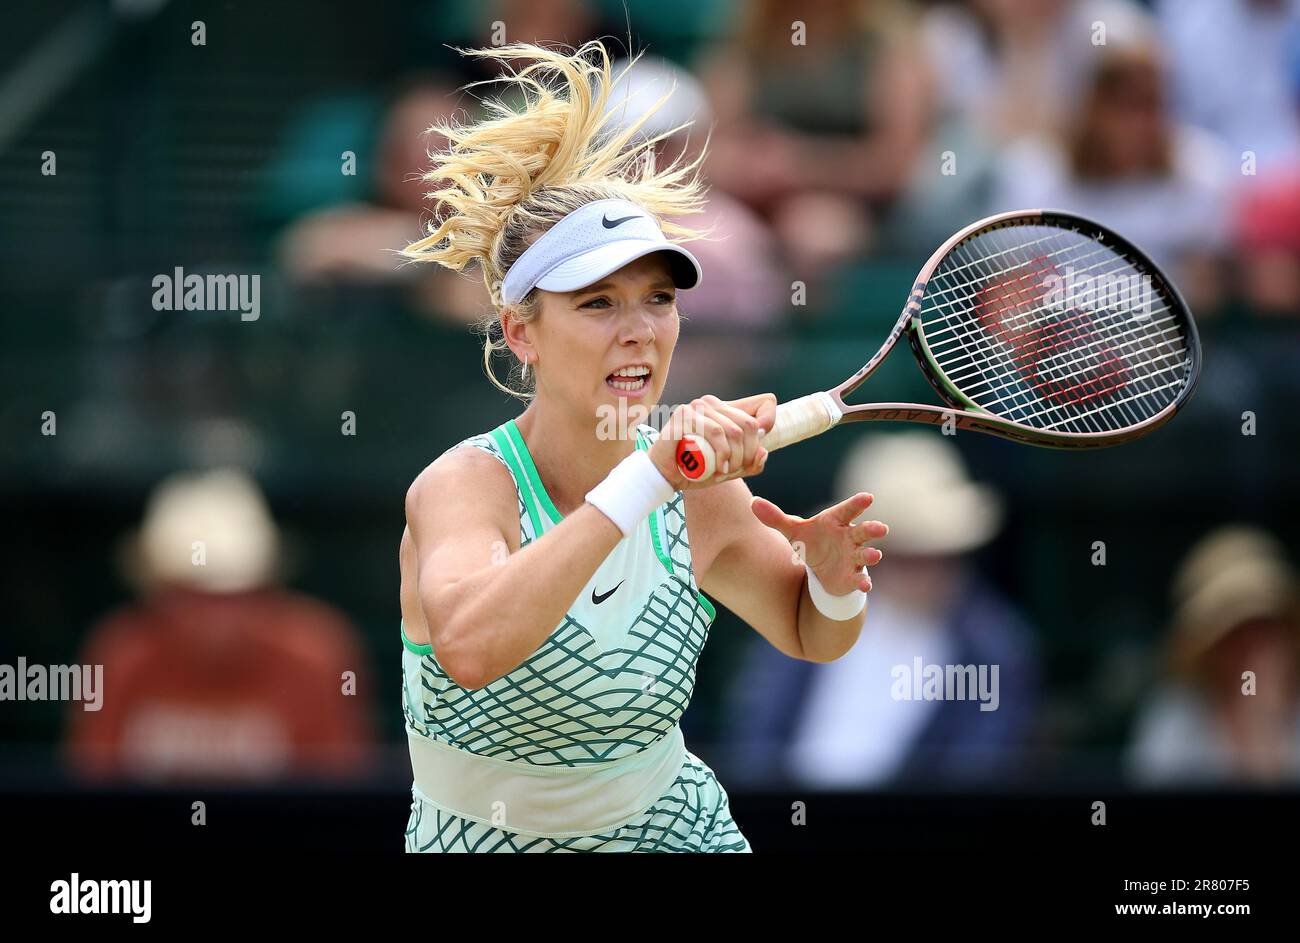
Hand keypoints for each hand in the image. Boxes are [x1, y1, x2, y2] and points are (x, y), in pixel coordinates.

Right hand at [649, 393, 777, 490]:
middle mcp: (712, 404)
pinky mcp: (685, 415)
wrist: (665, 476)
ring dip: (735, 458)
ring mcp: (697, 407)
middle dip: (748, 454)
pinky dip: (722, 454)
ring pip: (734, 430)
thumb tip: (764, 451)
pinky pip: (716, 432)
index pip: (765, 402)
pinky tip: (717, 469)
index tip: (758, 447)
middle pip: (750, 424)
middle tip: (736, 470)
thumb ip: (749, 463)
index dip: (769, 422)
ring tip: (724, 472)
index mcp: (726, 409)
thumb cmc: (696, 470)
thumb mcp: (730, 469)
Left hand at [750, 492, 886, 595]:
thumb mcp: (793, 532)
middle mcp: (850, 537)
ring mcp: (854, 557)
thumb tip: (753, 503)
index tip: (868, 497)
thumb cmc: (811, 542)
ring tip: (875, 555)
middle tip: (881, 528)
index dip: (857, 504)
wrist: (820, 570)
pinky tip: (865, 585)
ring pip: (866, 554)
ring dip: (872, 554)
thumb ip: (775, 518)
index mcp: (837, 522)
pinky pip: (860, 579)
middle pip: (864, 531)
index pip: (848, 510)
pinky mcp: (853, 577)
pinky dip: (863, 582)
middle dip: (873, 529)